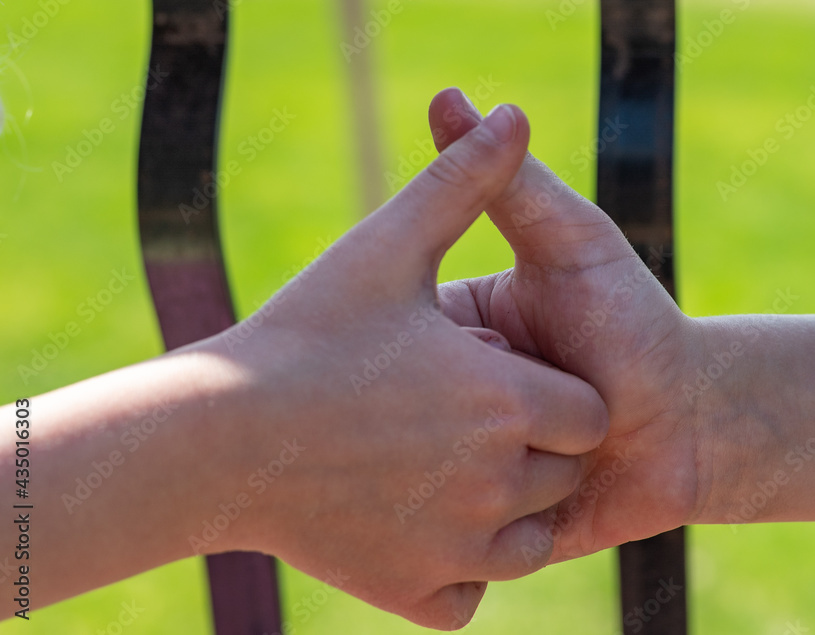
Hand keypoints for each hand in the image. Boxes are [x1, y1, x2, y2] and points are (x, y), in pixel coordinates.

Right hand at [196, 104, 607, 627]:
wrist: (208, 439)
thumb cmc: (304, 334)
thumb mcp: (388, 246)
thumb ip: (463, 180)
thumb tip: (509, 108)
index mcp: (505, 397)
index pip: (581, 414)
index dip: (541, 394)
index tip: (483, 375)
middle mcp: (497, 481)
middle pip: (557, 475)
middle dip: (522, 451)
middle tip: (442, 422)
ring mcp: (457, 549)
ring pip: (525, 542)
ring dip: (497, 513)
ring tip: (431, 471)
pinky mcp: (416, 597)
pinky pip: (468, 595)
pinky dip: (451, 570)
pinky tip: (407, 525)